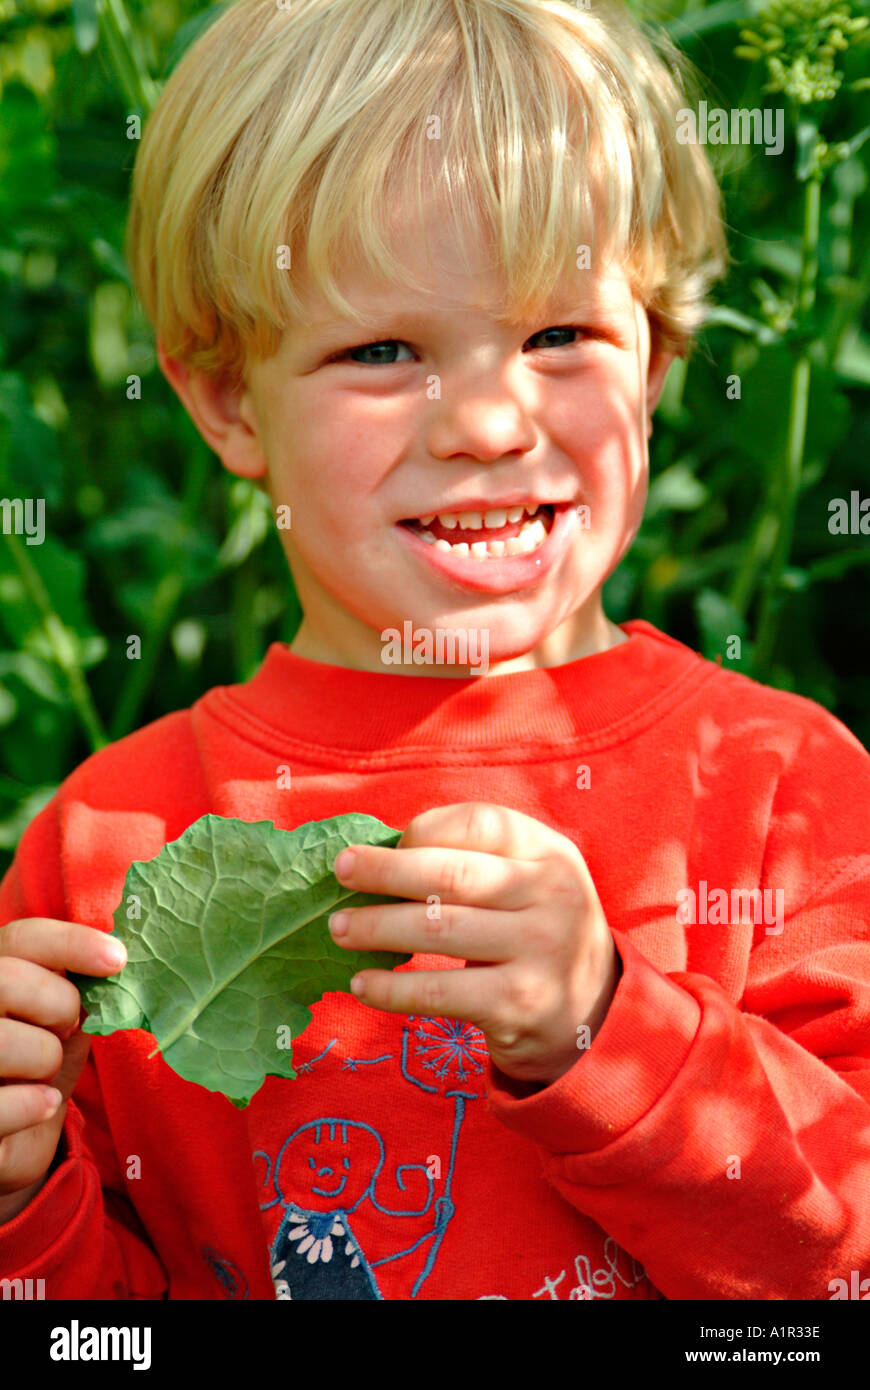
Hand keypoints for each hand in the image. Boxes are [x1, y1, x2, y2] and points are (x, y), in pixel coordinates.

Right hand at [0, 917, 126, 1216]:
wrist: (12, 1137)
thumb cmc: (38, 1066)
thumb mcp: (60, 1021)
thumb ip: (77, 987)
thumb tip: (119, 956)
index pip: (21, 938)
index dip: (71, 942)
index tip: (118, 959)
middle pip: (8, 979)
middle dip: (59, 1004)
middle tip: (70, 1028)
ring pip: (5, 1040)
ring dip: (46, 1059)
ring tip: (44, 1071)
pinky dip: (33, 1105)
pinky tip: (43, 1103)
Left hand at [330, 803, 620, 1086]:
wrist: (594, 1014)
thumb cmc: (536, 932)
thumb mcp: (531, 881)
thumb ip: (477, 858)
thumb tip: (380, 850)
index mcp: (552, 853)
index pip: (480, 822)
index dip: (425, 828)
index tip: (387, 843)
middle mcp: (552, 896)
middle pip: (451, 873)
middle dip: (385, 871)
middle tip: (341, 871)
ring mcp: (540, 951)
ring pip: (437, 930)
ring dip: (375, 928)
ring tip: (339, 929)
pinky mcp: (518, 1004)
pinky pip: (437, 992)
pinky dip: (390, 988)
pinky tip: (361, 983)